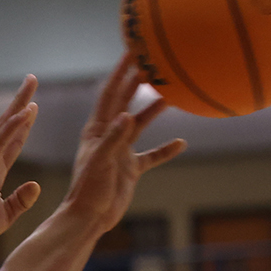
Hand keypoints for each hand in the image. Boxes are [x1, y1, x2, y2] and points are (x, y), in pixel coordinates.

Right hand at [0, 76, 42, 250]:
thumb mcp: (2, 217)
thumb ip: (20, 201)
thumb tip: (36, 185)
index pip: (13, 143)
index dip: (23, 125)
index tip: (32, 107)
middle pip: (9, 125)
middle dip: (21, 102)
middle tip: (31, 80)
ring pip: (4, 125)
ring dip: (19, 104)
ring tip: (31, 83)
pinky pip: (0, 142)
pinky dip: (13, 127)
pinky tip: (25, 112)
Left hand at [60, 55, 185, 233]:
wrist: (88, 218)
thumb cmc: (88, 190)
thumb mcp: (100, 162)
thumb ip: (113, 139)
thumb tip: (126, 114)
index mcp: (96, 130)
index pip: (110, 94)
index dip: (121, 73)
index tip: (133, 52)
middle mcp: (108, 137)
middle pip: (125, 102)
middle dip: (137, 82)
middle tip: (154, 62)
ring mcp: (119, 152)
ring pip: (140, 125)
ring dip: (153, 110)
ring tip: (173, 94)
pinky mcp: (129, 169)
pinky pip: (151, 156)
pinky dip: (165, 149)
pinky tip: (182, 143)